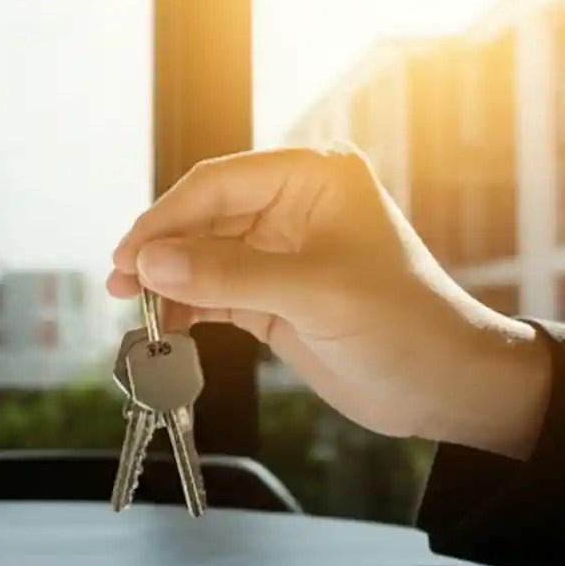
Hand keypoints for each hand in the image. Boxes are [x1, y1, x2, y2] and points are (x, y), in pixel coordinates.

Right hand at [108, 145, 550, 459]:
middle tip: (120, 285)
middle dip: (160, 252)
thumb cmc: (404, 326)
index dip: (166, 219)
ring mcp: (278, 251)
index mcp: (312, 178)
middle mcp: (292, 206)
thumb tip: (151, 262)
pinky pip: (211, 292)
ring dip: (166, 283)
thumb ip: (228, 275)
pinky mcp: (271, 294)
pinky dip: (184, 309)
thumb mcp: (314, 294)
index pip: (217, 184)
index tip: (128, 256)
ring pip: (200, 256)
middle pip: (201, 218)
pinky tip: (164, 329)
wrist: (444, 387)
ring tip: (135, 312)